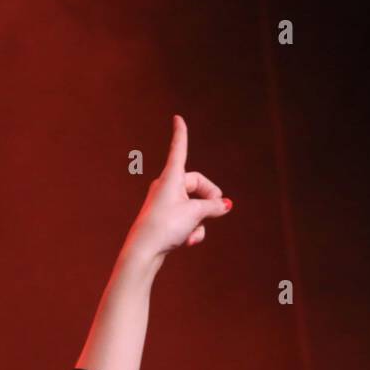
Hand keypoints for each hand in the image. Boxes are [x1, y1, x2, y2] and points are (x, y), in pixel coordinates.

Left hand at [123, 114, 231, 259]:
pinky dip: (192, 230)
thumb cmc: (165, 227)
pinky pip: (186, 219)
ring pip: (194, 206)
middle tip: (218, 212)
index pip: (179, 149)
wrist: (143, 251)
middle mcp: (167, 186)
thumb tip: (225, 205)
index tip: (177, 118)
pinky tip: (188, 242)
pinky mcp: (165, 219)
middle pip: (197, 185)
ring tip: (194, 234)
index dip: (181, 134)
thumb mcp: (195, 214)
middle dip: (209, 200)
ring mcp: (166, 203)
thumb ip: (213, 206)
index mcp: (171, 177)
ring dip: (201, 221)